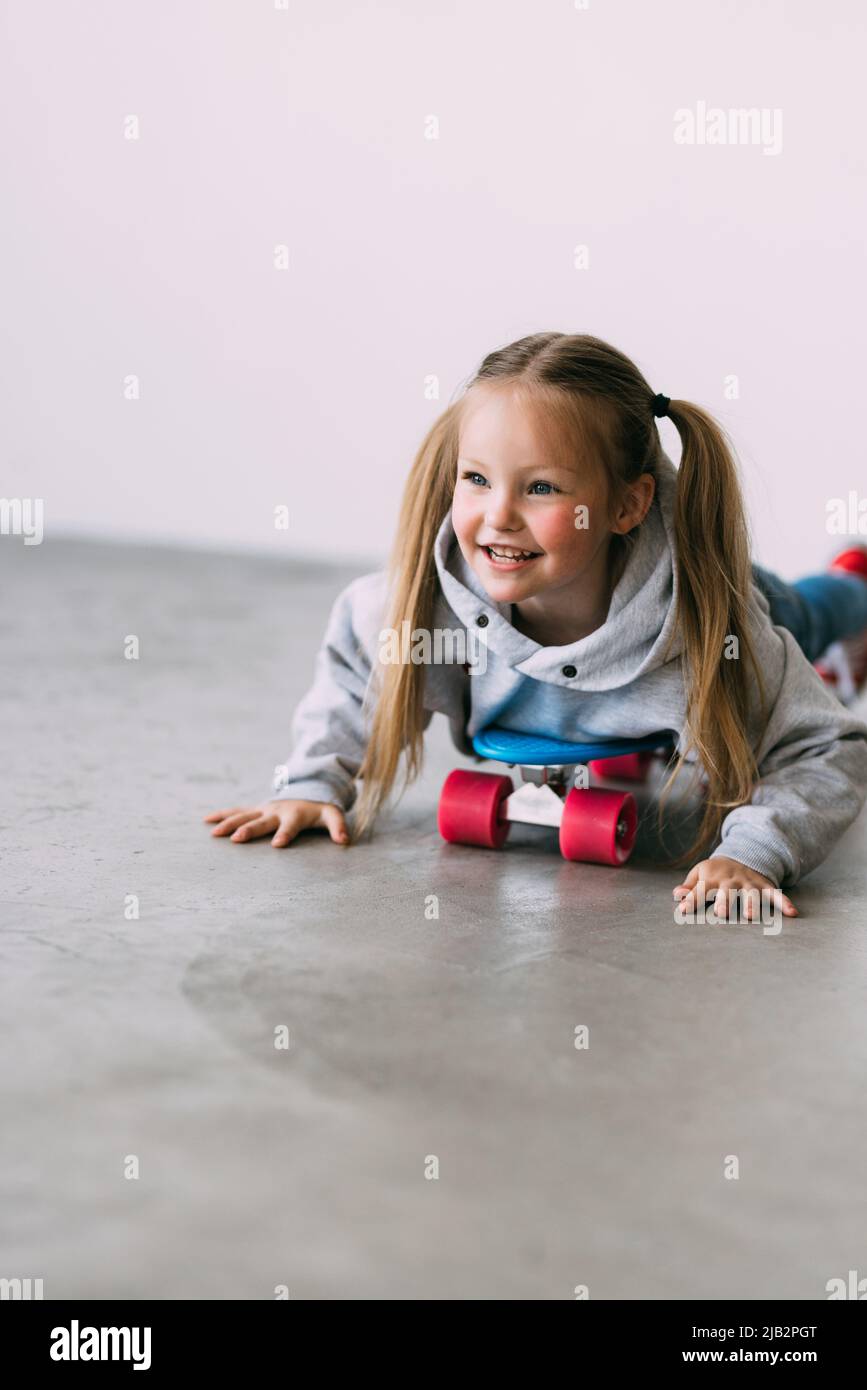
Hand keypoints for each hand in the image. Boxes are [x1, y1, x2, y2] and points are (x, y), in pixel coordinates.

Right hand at [204, 799, 348, 847]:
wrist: (305, 792)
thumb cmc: (318, 810)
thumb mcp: (331, 816)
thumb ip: (338, 827)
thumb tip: (344, 841)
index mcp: (294, 815)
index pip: (290, 826)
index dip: (285, 834)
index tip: (277, 845)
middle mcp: (276, 811)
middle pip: (262, 822)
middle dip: (249, 829)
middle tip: (237, 839)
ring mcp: (263, 809)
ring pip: (244, 816)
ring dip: (230, 823)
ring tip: (216, 833)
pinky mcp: (255, 809)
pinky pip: (236, 811)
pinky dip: (222, 814)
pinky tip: (206, 821)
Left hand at [672, 857, 797, 920]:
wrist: (742, 855)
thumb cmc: (716, 872)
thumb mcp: (700, 873)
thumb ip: (690, 886)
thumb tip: (677, 895)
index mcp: (712, 878)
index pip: (700, 889)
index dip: (692, 899)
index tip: (683, 910)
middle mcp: (731, 881)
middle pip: (727, 891)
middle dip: (724, 901)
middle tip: (721, 913)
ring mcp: (749, 883)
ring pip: (751, 894)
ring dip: (751, 904)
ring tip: (752, 916)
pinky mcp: (765, 886)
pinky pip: (776, 894)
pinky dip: (784, 902)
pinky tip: (792, 913)